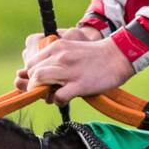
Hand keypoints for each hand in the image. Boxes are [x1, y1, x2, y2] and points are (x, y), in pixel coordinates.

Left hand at [14, 30, 133, 103]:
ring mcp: (69, 70)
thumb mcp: (69, 50)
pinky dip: (58, 101)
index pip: (30, 64)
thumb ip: (51, 59)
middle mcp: (59, 56)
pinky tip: (65, 99)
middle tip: (47, 91)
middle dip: (35, 86)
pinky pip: (58, 96)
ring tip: (52, 95)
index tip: (41, 82)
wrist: (118, 56)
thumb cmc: (92, 56)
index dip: (32, 76)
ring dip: (42, 93)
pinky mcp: (79, 84)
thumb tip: (31, 75)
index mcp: (55, 47)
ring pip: (39, 81)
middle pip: (32, 73)